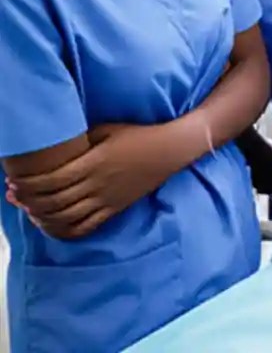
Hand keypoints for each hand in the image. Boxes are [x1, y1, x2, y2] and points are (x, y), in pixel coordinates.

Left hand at [7, 123, 177, 238]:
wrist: (169, 151)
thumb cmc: (137, 135)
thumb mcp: (106, 129)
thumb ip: (80, 139)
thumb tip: (53, 145)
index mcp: (94, 162)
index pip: (52, 179)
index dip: (28, 183)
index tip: (13, 180)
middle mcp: (98, 184)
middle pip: (55, 200)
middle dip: (28, 200)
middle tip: (12, 195)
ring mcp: (107, 199)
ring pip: (67, 217)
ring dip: (42, 217)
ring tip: (28, 210)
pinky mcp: (115, 209)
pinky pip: (87, 226)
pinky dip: (65, 230)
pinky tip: (52, 225)